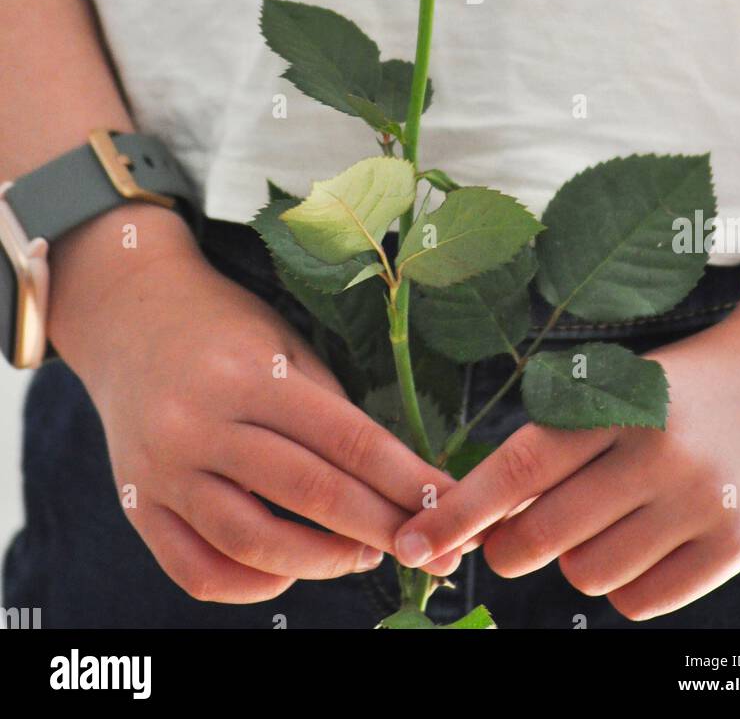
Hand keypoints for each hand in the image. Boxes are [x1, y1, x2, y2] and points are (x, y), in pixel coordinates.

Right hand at [50, 206, 456, 602]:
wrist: (128, 315)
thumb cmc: (223, 326)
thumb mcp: (283, 342)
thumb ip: (328, 406)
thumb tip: (391, 478)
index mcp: (248, 375)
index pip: (345, 439)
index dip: (404, 479)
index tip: (449, 503)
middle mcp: (201, 424)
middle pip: (309, 494)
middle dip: (379, 527)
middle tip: (425, 544)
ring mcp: (164, 470)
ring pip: (253, 543)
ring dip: (323, 562)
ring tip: (363, 556)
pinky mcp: (138, 506)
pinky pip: (197, 571)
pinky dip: (252, 586)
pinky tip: (289, 573)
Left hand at [395, 311, 739, 618]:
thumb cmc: (677, 391)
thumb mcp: (616, 391)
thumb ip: (556, 448)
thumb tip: (480, 519)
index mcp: (616, 402)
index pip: (520, 467)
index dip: (462, 510)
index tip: (415, 542)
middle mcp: (657, 452)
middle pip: (545, 534)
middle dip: (508, 548)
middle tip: (509, 541)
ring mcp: (698, 501)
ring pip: (588, 574)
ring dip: (576, 562)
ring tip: (603, 523)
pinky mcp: (732, 545)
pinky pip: (641, 600)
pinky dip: (625, 585)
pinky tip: (642, 543)